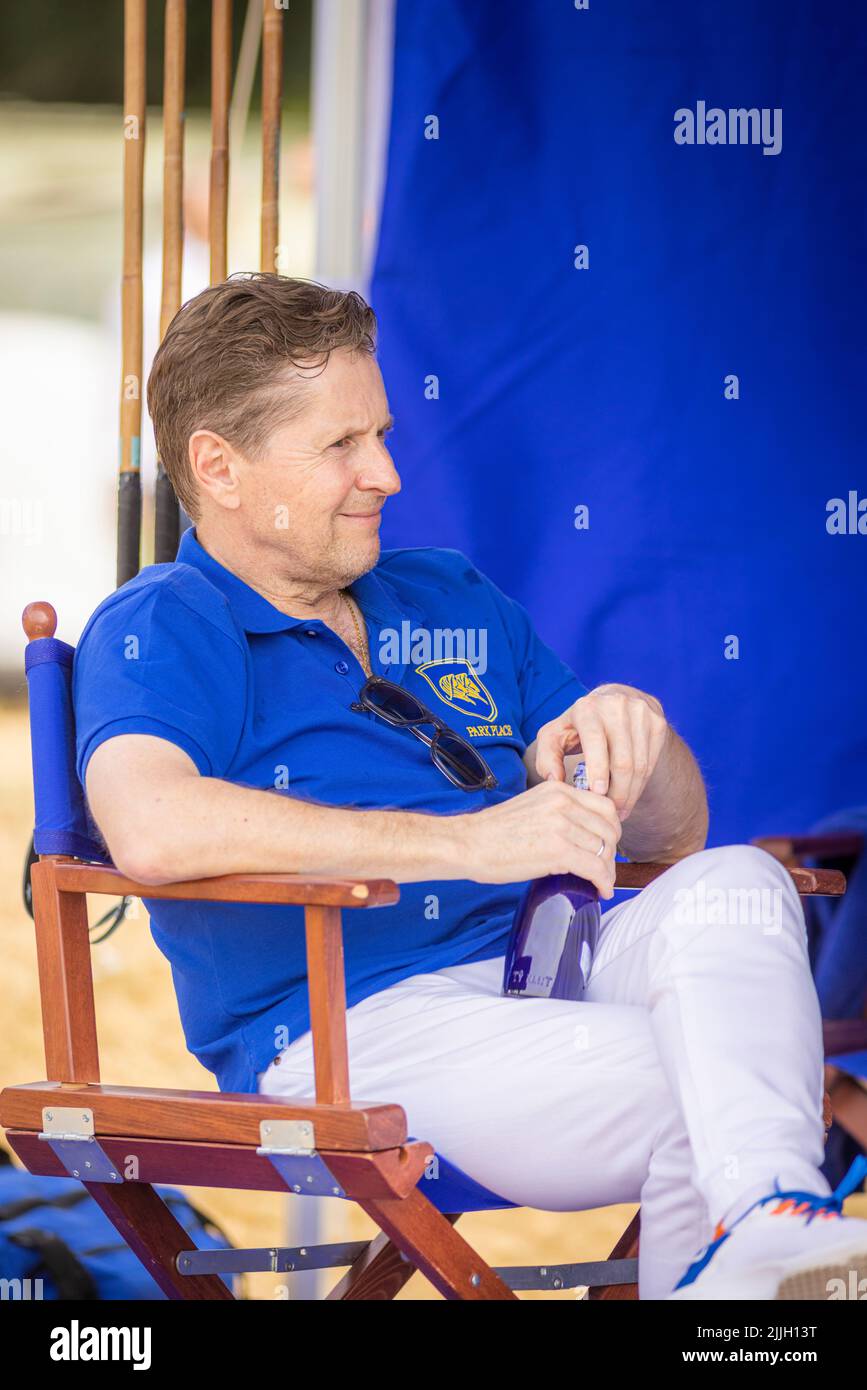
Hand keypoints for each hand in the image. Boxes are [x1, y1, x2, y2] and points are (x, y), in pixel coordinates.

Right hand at [460, 780, 620, 895]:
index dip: (611, 828)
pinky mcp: (558, 851)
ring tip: (601, 882)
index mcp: (557, 790)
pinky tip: (600, 890)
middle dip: (611, 851)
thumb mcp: (532, 806)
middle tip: (604, 867)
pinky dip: (603, 882)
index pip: (605, 805)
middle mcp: (563, 803)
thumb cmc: (493, 831)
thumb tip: (582, 832)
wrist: (467, 843)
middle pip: (609, 828)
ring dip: (607, 870)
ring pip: (604, 850)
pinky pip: (595, 868)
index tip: (606, 844)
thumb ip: (559, 811)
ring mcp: (562, 826)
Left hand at [534, 683, 668, 819]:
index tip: (597, 794)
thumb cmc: (576, 726)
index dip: (598, 770)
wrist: (613, 701)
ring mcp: (641, 713)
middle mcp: (617, 705)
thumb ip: (546, 758)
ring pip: (640, 765)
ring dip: (630, 793)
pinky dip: (640, 784)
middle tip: (609, 811)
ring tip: (619, 810)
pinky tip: (630, 796)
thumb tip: (554, 780)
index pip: (596, 741)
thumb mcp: (553, 736)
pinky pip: (652, 762)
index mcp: (588, 707)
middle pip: (623, 760)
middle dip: (617, 792)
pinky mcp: (658, 723)